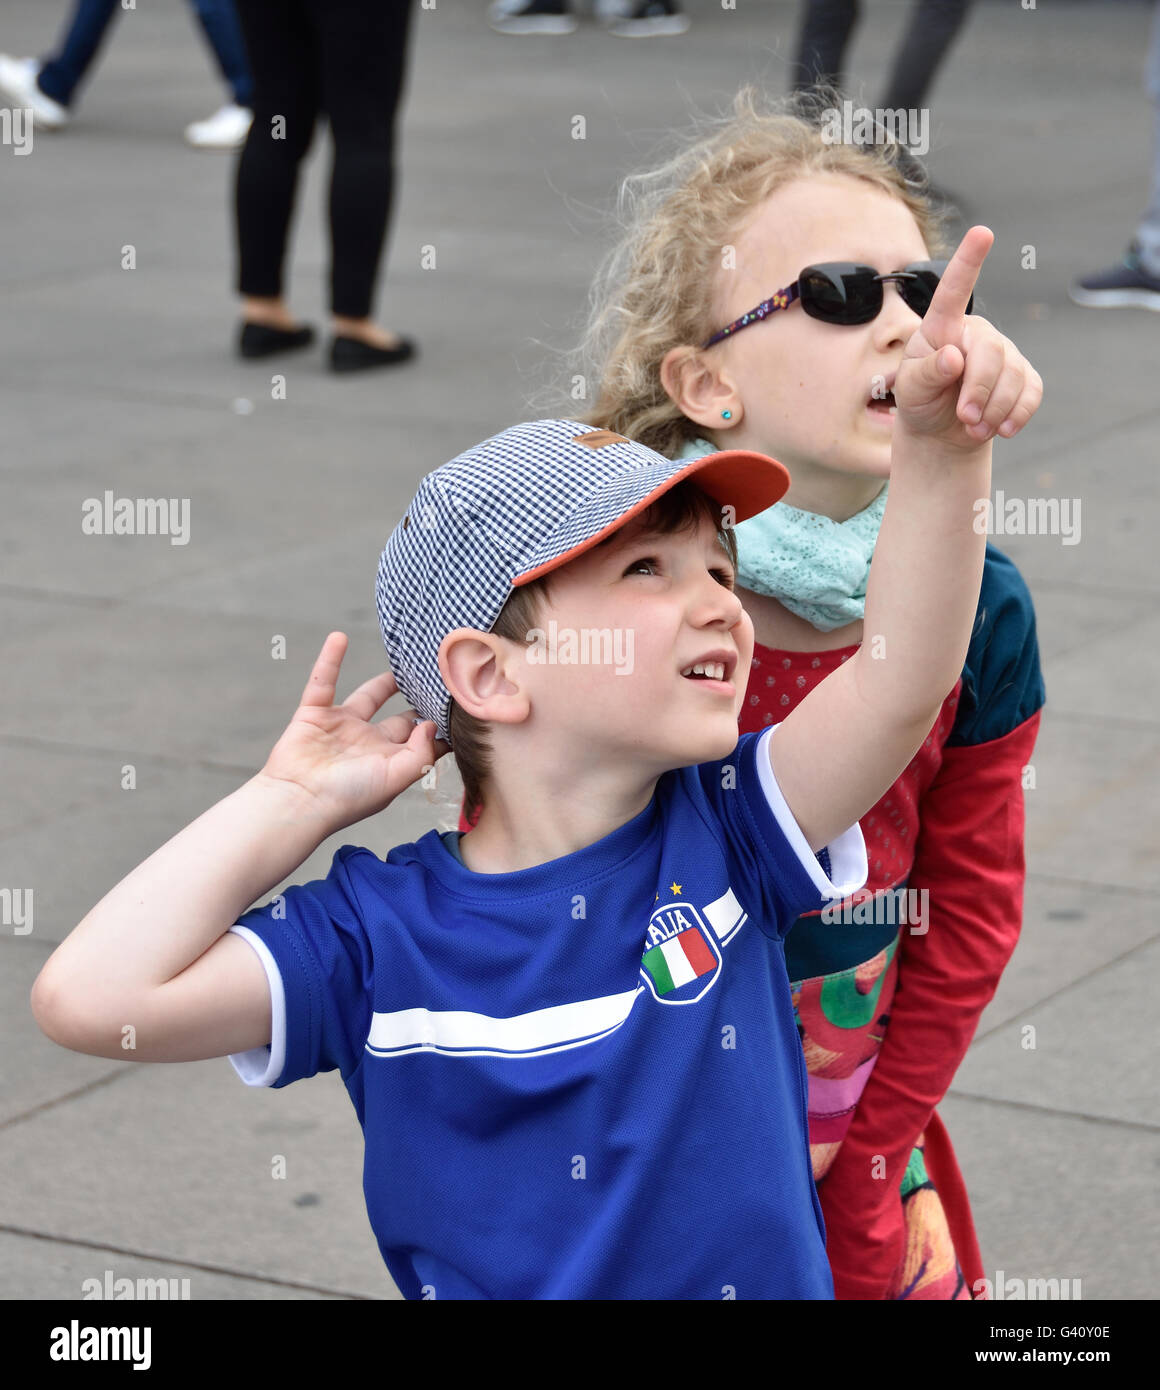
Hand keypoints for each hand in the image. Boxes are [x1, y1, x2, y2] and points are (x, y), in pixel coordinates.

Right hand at [258, 632, 449, 829]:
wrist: (298, 800)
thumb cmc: (348, 797)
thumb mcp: (394, 778)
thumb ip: (420, 753)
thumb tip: (431, 724)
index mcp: (388, 761)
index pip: (421, 741)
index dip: (440, 726)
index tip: (462, 705)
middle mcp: (367, 743)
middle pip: (399, 716)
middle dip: (418, 699)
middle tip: (440, 676)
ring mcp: (340, 727)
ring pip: (367, 695)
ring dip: (383, 679)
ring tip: (404, 657)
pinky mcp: (313, 715)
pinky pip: (323, 681)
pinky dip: (329, 660)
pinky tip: (339, 637)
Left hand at [894, 226, 1043, 450]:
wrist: (941, 430)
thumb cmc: (921, 399)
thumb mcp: (910, 389)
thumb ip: (926, 373)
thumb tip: (954, 358)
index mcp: (943, 327)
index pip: (954, 292)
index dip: (968, 262)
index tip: (982, 232)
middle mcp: (977, 333)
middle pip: (991, 353)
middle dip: (977, 391)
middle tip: (964, 419)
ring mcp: (1005, 353)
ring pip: (1013, 377)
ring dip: (993, 411)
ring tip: (973, 428)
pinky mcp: (1024, 377)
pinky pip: (1031, 393)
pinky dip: (1016, 415)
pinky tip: (1003, 429)